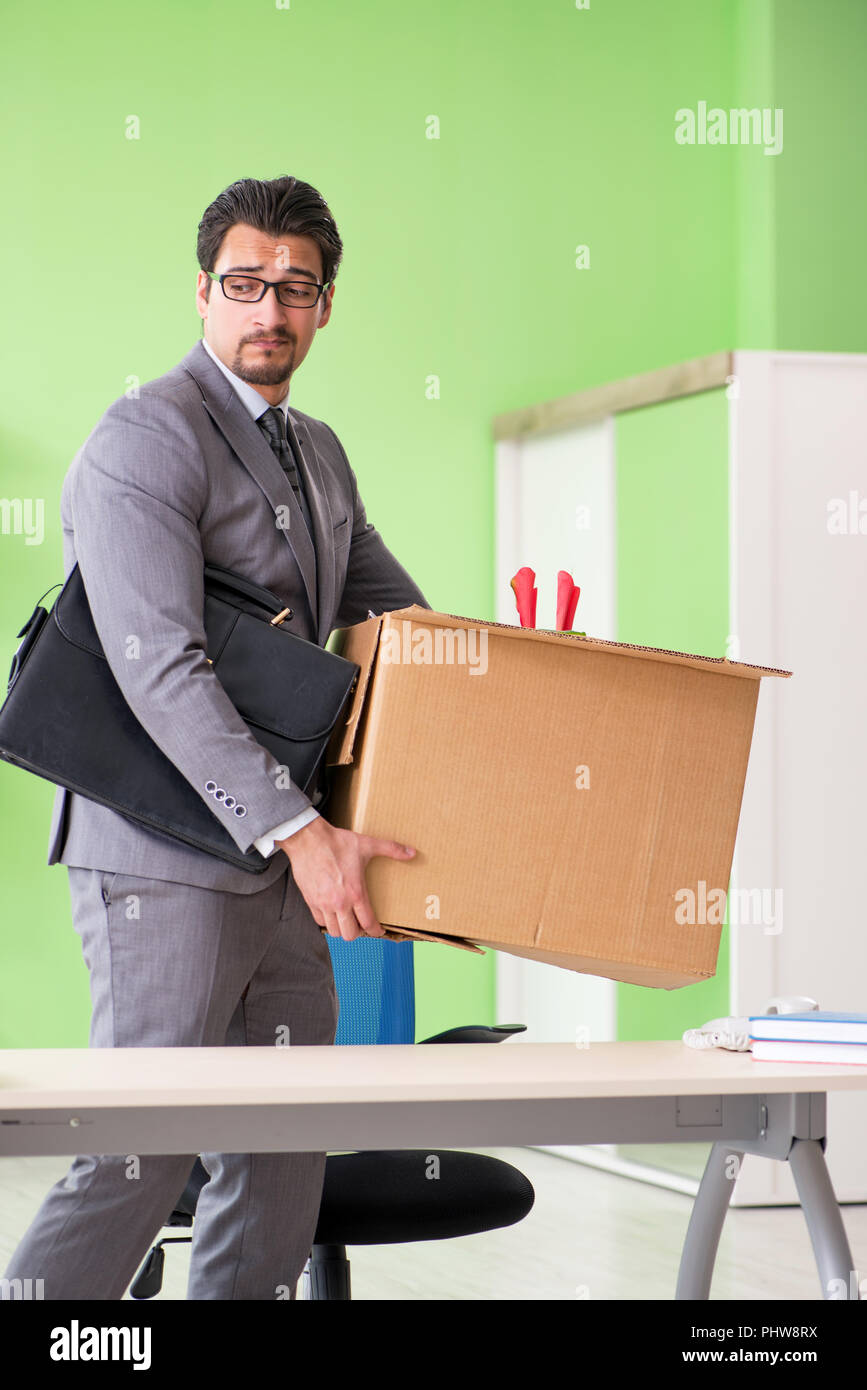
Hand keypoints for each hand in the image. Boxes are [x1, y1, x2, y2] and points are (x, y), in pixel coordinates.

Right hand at [277, 816, 415, 940]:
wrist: (308, 839)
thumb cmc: (336, 842)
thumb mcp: (367, 844)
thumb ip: (392, 849)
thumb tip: (412, 852)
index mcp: (356, 893)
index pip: (368, 923)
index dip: (376, 931)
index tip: (379, 930)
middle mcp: (339, 903)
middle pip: (349, 934)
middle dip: (358, 933)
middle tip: (361, 924)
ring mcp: (323, 904)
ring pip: (333, 931)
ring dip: (342, 928)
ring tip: (347, 920)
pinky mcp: (310, 900)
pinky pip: (319, 921)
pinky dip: (327, 921)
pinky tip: (332, 912)